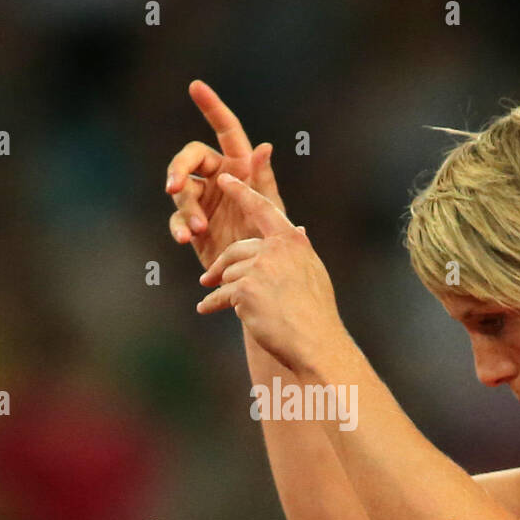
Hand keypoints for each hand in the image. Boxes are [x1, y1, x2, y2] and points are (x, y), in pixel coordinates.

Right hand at [165, 80, 293, 270]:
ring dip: (186, 207)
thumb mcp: (270, 210)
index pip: (225, 129)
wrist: (258, 277)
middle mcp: (219, 177)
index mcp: (240, 165)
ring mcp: (203, 200)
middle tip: (174, 186)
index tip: (196, 86)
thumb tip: (264, 146)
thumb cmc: (271, 240)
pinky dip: (179, 227)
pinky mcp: (192, 224)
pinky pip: (177, 219)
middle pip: (190, 157)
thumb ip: (263, 181)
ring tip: (198, 228)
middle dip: (179, 169)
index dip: (212, 107)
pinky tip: (185, 238)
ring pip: (181, 191)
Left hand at [195, 173, 345, 375]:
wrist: (314, 342)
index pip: (262, 209)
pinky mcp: (245, 290)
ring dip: (221, 291)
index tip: (223, 178)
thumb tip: (298, 228)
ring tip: (213, 302)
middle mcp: (276, 249)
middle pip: (237, 251)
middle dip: (221, 267)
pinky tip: (204, 309)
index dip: (241, 191)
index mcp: (292, 241)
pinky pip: (221, 295)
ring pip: (228, 275)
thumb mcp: (312, 272)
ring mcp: (259, 268)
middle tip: (206, 279)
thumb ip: (297, 249)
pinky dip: (212, 304)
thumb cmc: (315, 313)